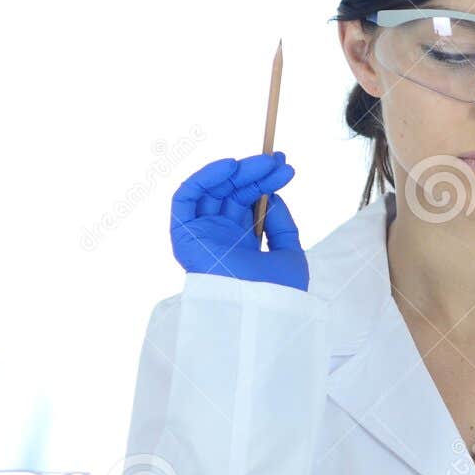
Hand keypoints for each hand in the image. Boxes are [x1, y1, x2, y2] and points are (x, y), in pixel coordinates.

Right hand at [169, 152, 306, 290]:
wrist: (259, 313)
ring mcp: (202, 235)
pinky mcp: (183, 236)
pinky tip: (230, 167)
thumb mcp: (290, 252)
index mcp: (243, 244)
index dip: (265, 181)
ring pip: (212, 190)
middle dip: (256, 173)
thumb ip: (280, 223)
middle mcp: (221, 237)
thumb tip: (271, 196)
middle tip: (279, 161)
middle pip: (233, 193)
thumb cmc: (278, 292)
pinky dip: (203, 177)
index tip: (285, 167)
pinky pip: (185, 198)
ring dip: (236, 171)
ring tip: (263, 163)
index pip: (249, 203)